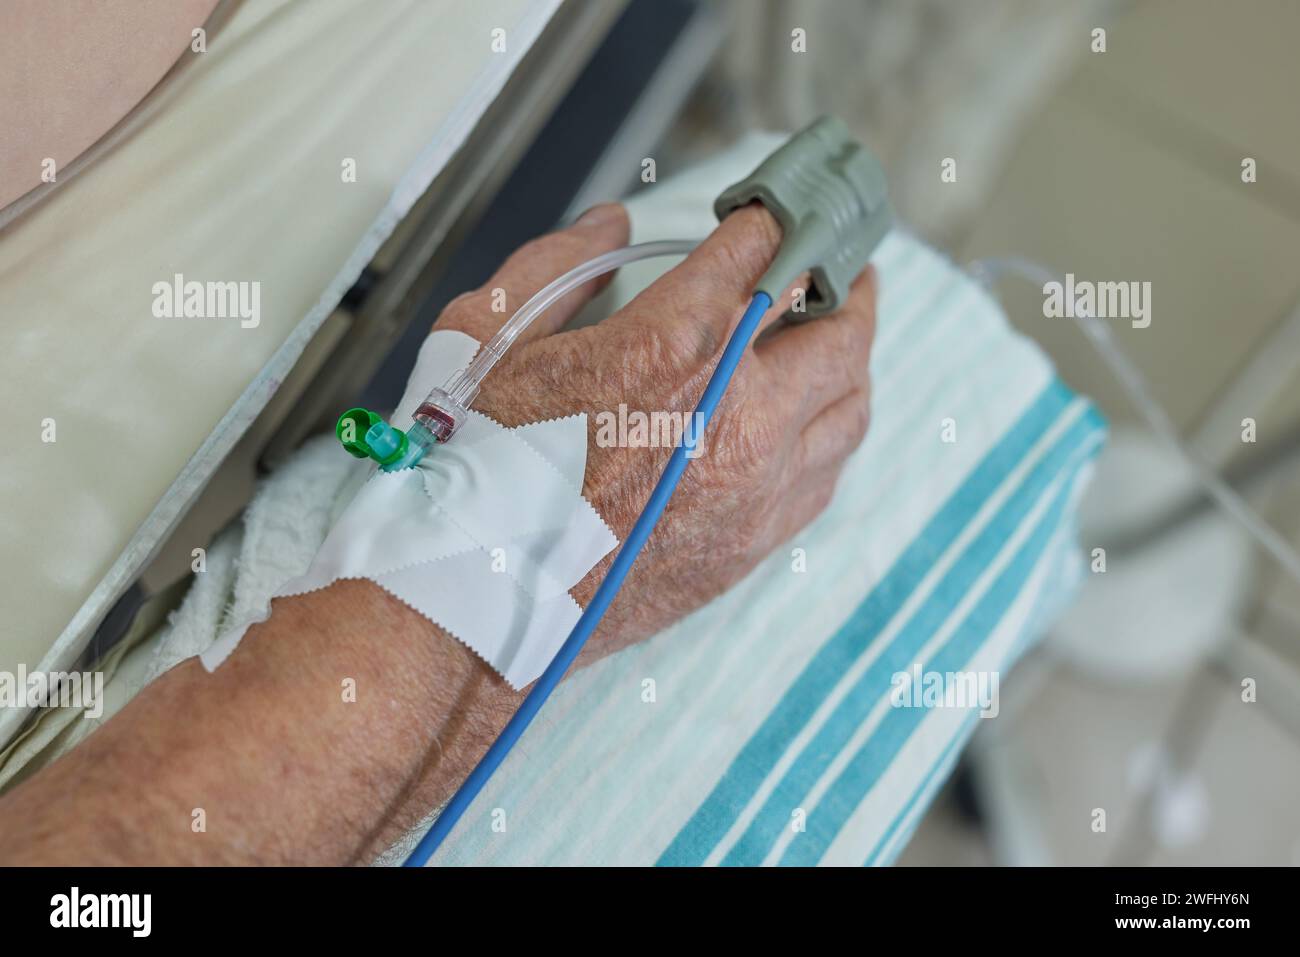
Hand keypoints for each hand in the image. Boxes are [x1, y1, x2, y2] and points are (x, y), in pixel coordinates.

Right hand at [435, 202, 877, 661]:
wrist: (474, 597)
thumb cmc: (472, 470)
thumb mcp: (487, 334)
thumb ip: (558, 266)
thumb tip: (612, 226)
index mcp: (670, 345)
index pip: (758, 253)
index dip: (771, 219)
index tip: (774, 212)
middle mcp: (734, 413)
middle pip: (837, 330)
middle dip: (846, 284)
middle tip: (844, 267)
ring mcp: (754, 485)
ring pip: (850, 405)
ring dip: (853, 360)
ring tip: (841, 339)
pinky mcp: (752, 541)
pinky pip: (827, 474)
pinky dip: (831, 433)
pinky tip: (814, 421)